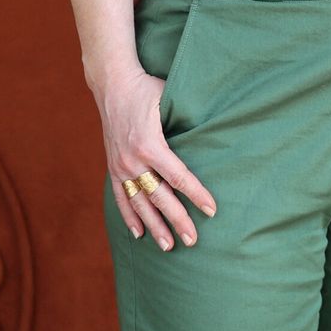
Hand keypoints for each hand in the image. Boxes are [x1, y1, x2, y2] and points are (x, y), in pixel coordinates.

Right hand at [93, 65, 215, 249]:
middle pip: (159, 197)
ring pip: (139, 204)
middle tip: (193, 241)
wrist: (112, 83)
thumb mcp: (170, 98)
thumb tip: (217, 126)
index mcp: (150, 144)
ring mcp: (120, 166)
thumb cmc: (147, 88)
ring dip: (154, 226)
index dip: (197, 195)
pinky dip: (129, 217)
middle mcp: (133, 160)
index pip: (178, 177)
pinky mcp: (112, 167)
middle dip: (177, 220)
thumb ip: (188, 117)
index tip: (212, 210)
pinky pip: (120, 198)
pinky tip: (138, 234)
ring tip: (168, 247)